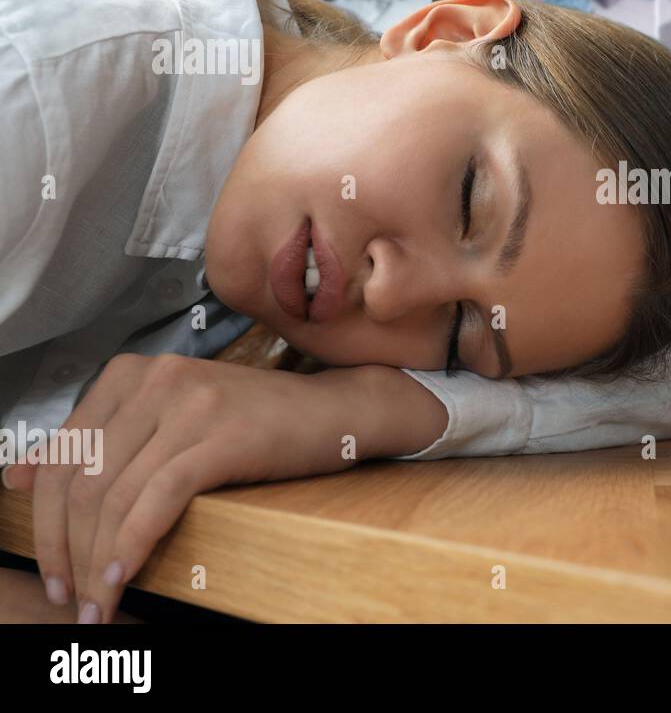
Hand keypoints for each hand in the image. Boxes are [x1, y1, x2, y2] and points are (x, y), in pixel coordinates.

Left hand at [1, 353, 367, 622]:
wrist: (335, 410)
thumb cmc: (256, 421)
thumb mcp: (171, 416)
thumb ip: (101, 438)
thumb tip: (18, 477)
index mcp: (132, 372)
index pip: (61, 454)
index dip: (43, 521)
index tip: (53, 568)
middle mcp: (154, 378)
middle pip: (80, 480)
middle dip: (64, 550)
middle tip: (70, 596)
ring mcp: (189, 404)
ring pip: (112, 495)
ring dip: (96, 561)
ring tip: (98, 602)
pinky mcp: (221, 436)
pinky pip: (157, 500)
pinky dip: (132, 545)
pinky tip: (124, 574)